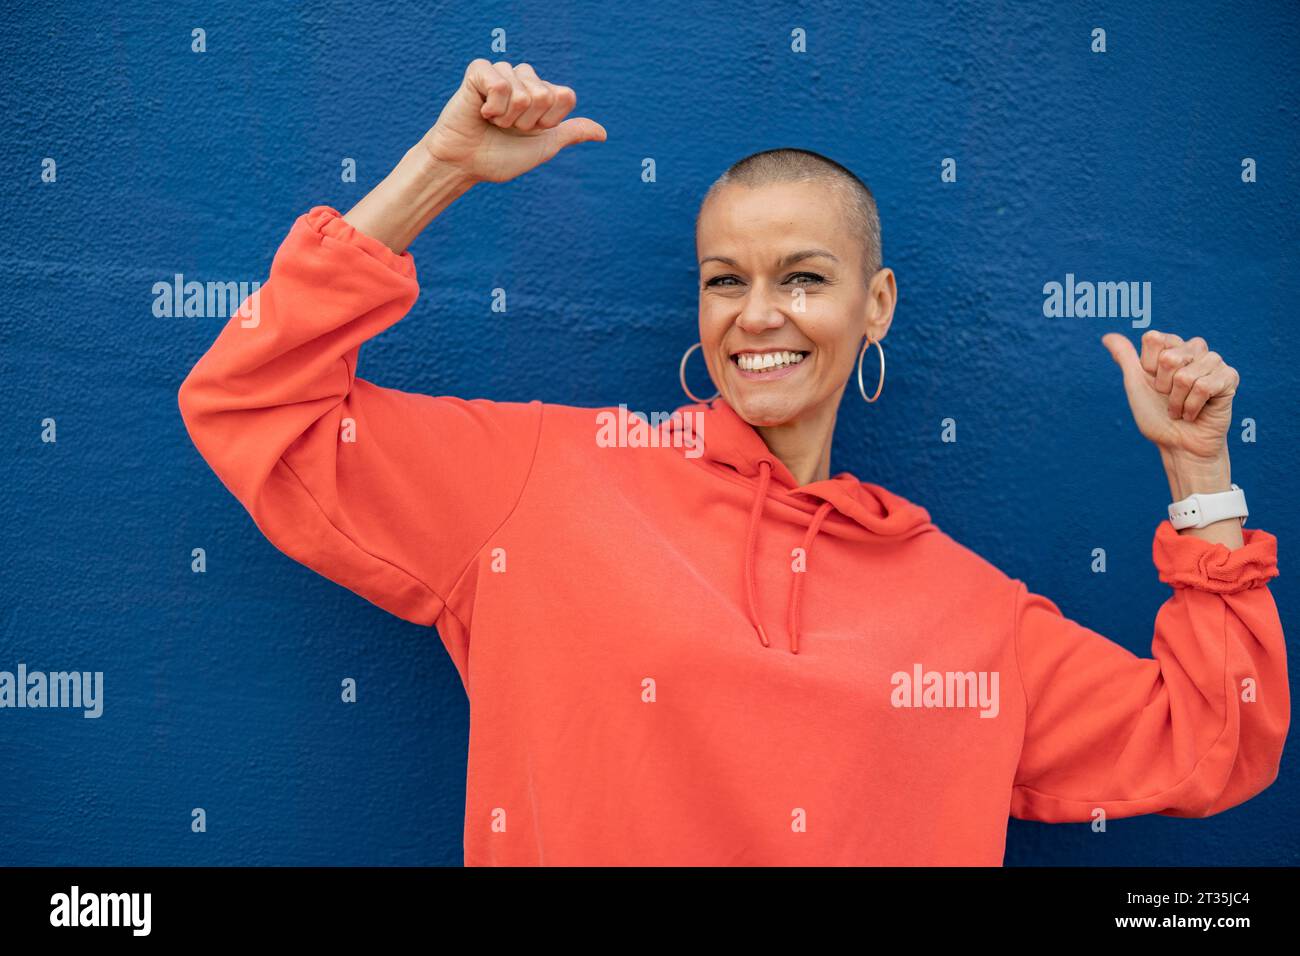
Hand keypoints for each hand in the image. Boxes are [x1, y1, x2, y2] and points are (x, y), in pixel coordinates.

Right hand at [420, 60, 606, 183]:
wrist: (466, 164)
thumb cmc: (500, 157)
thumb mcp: (543, 148)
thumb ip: (571, 134)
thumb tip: (603, 134)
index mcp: (543, 94)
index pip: (565, 96)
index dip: (549, 121)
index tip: (529, 132)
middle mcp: (525, 79)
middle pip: (544, 95)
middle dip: (526, 121)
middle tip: (506, 128)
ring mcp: (503, 72)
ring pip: (523, 92)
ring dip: (507, 117)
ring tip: (492, 121)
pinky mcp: (480, 70)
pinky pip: (500, 84)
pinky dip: (492, 107)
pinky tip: (481, 111)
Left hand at [1101, 330, 1237, 463]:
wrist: (1178, 445)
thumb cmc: (1157, 416)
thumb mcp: (1136, 384)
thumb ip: (1125, 357)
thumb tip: (1107, 336)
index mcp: (1172, 347)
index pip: (1153, 339)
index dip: (1148, 367)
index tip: (1154, 383)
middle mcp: (1194, 350)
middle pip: (1169, 358)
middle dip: (1163, 387)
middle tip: (1168, 398)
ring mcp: (1214, 362)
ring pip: (1186, 376)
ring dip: (1177, 401)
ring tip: (1181, 408)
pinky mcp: (1229, 377)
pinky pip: (1204, 387)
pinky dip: (1192, 407)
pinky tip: (1195, 413)